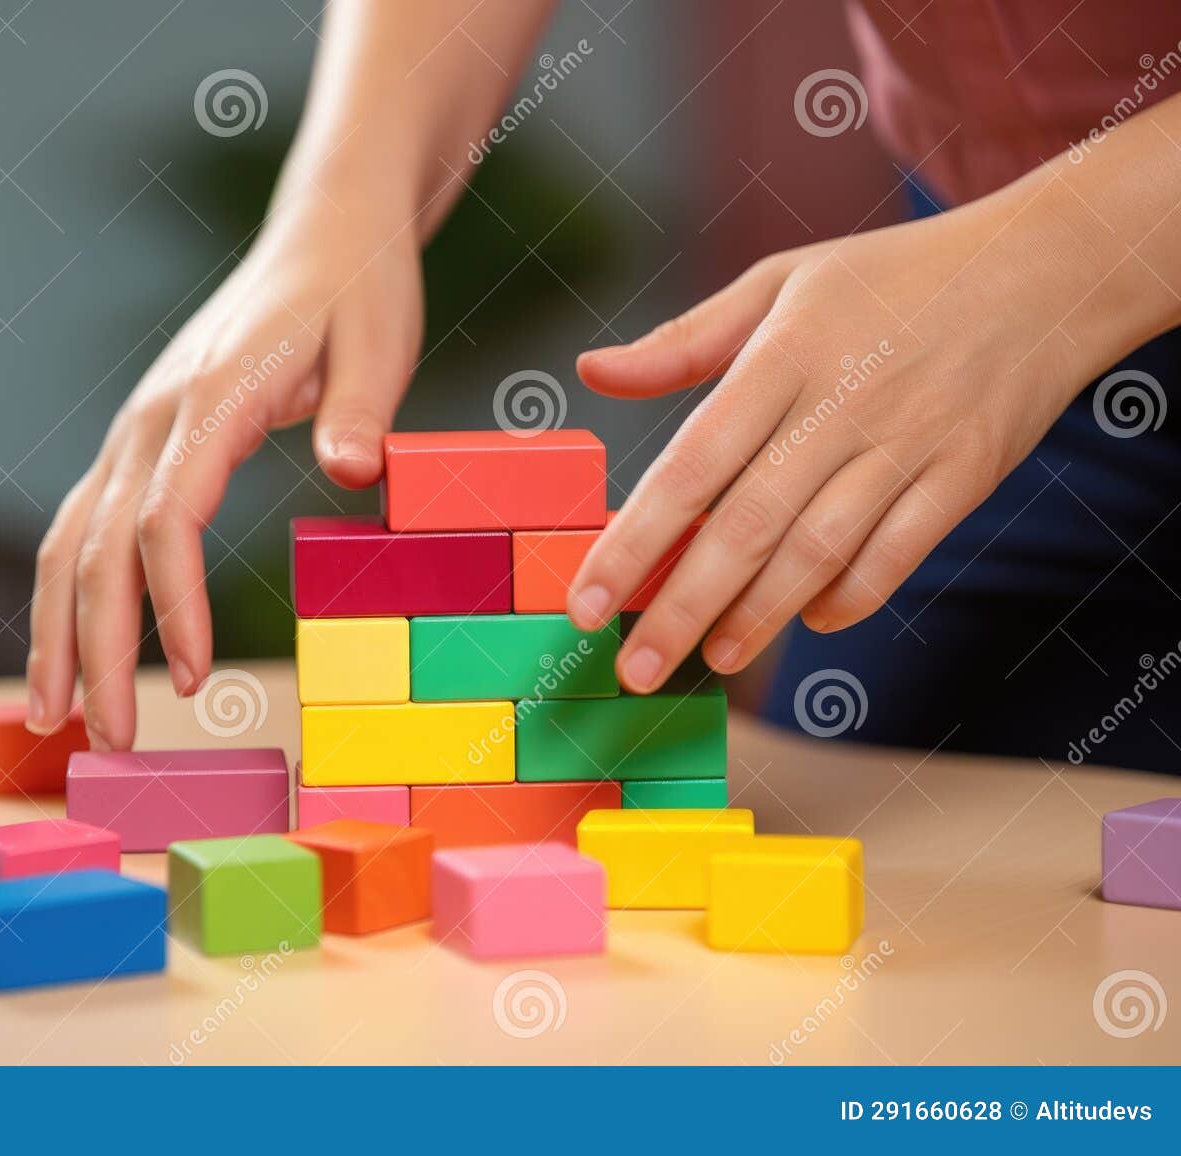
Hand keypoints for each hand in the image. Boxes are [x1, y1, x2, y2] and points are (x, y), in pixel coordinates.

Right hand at [29, 190, 423, 747]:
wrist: (325, 236)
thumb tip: (352, 469)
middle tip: (110, 741)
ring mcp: (137, 428)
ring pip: (69, 540)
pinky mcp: (142, 443)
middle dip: (96, 648)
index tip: (193, 679)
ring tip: (59, 718)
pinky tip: (75, 649)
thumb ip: (361, 407)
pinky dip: (71, 595)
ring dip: (58, 632)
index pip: (166, 516)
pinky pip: (85, 526)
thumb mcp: (380, 342)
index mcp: (211, 395)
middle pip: (96, 545)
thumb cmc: (359, 291)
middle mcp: (153, 416)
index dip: (171, 603)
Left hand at [565, 178, 1131, 691]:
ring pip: (818, 551)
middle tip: (636, 667)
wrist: (1044, 268)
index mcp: (783, 354)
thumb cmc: (889, 280)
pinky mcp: (965, 474)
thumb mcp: (779, 283)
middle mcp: (842, 402)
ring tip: (711, 659)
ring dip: (758, 617)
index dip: (635, 540)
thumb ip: (683, 342)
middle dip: (682, 608)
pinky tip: (809, 621)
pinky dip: (850, 597)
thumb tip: (592, 371)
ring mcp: (909, 442)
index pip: (692, 462)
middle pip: (747, 525)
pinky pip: (898, 555)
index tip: (588, 601)